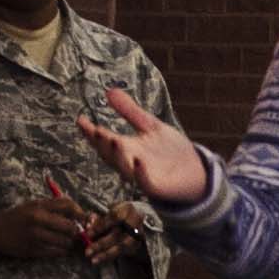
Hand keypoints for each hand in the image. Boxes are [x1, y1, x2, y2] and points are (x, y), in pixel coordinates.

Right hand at [0, 193, 102, 261]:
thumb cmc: (18, 216)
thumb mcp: (33, 205)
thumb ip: (54, 207)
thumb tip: (79, 212)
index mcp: (39, 206)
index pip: (68, 206)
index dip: (81, 213)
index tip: (85, 219)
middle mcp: (38, 220)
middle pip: (70, 227)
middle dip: (77, 232)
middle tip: (77, 233)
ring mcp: (35, 237)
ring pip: (65, 242)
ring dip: (69, 243)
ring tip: (66, 240)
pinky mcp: (32, 250)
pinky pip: (56, 253)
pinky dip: (61, 251)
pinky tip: (58, 247)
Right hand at [74, 86, 207, 203]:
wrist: (197, 172)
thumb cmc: (171, 151)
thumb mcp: (150, 126)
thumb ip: (130, 111)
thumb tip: (109, 91)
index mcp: (128, 148)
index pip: (105, 140)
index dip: (91, 132)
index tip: (80, 120)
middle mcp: (131, 162)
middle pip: (111, 155)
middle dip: (102, 145)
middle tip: (95, 131)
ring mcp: (143, 176)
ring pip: (125, 170)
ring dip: (118, 157)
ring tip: (113, 141)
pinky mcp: (158, 188)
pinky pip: (146, 183)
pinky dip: (141, 174)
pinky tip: (139, 162)